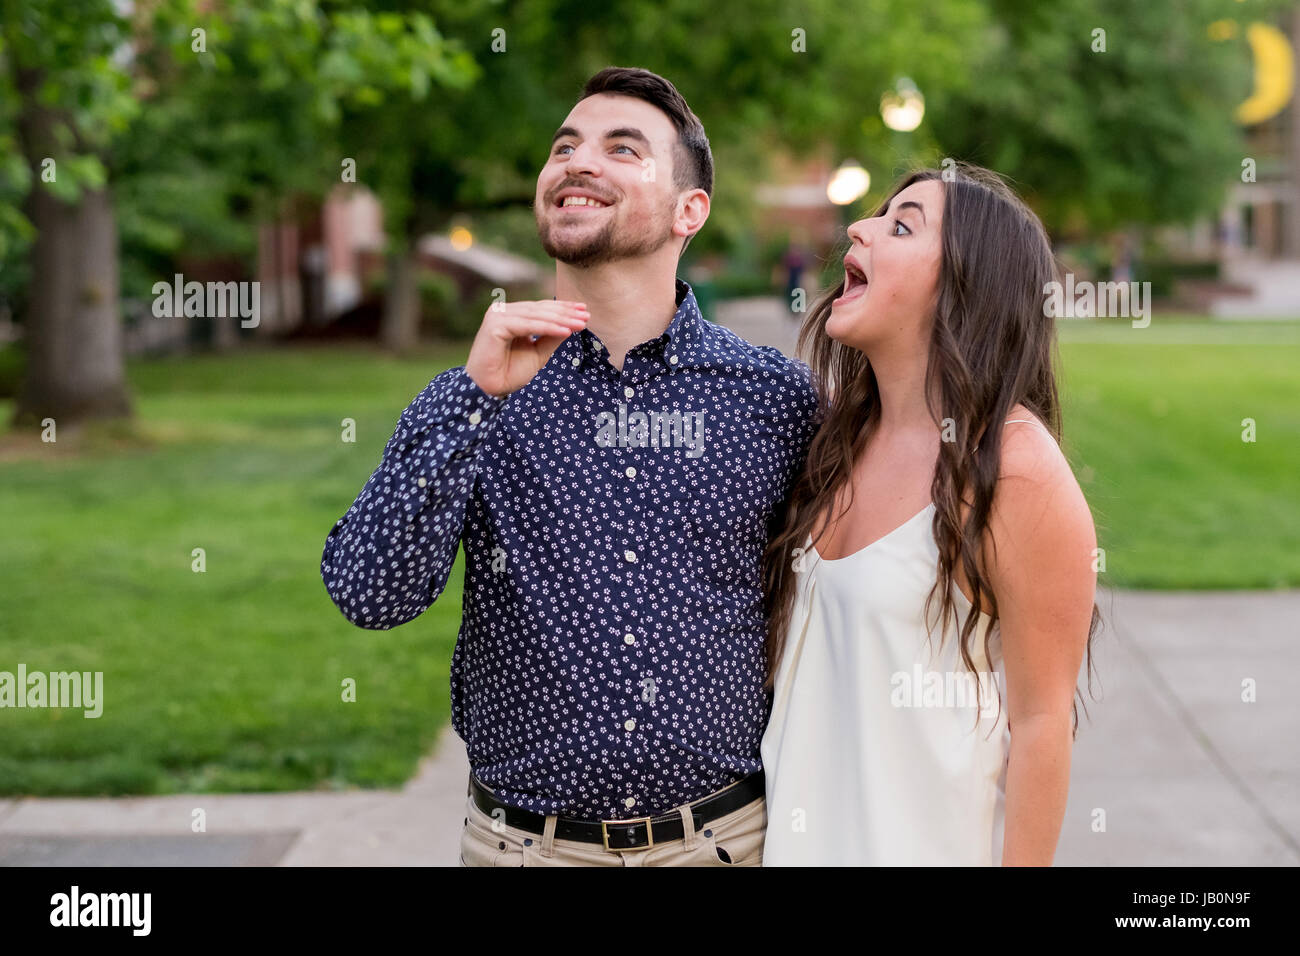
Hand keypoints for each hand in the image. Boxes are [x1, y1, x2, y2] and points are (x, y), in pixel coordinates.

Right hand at [465, 299, 588, 397]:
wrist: (489, 390)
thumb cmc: (509, 374)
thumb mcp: (538, 354)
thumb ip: (552, 338)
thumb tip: (573, 325)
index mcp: (511, 316)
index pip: (540, 309)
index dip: (563, 309)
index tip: (584, 312)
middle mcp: (503, 312)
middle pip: (540, 310)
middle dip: (565, 313)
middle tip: (586, 315)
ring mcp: (498, 316)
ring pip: (536, 316)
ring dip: (561, 320)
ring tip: (580, 324)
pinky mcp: (495, 325)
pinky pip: (528, 326)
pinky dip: (548, 328)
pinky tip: (566, 332)